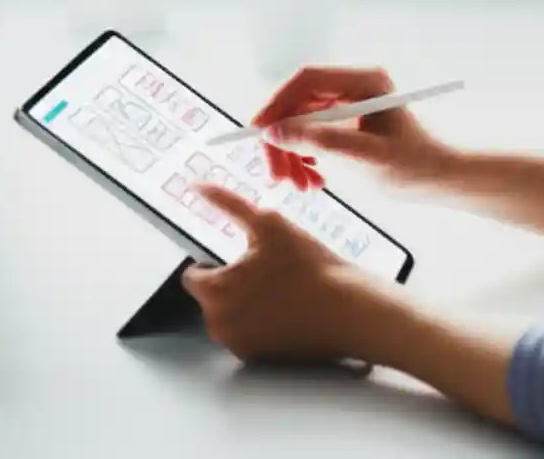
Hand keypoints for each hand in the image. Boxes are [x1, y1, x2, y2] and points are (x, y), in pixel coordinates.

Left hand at [181, 184, 391, 361]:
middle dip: (232, 284)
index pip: (194, 274)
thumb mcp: (269, 224)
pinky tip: (287, 311)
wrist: (349, 310)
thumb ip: (229, 204)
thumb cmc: (309, 265)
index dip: (217, 263)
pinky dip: (259, 323)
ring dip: (244, 303)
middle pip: (212, 296)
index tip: (246, 260)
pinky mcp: (257, 358)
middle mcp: (217, 324)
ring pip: (230, 315)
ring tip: (281, 291)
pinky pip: (247, 333)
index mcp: (213, 292)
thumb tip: (198, 186)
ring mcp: (237, 345)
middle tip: (269, 273)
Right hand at [252, 66, 454, 190]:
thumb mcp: (364, 158)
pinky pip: (312, 136)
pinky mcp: (347, 124)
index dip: (276, 105)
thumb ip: (318, 142)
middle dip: (283, 141)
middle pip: (299, 104)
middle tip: (277, 176)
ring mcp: (349, 104)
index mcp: (365, 81)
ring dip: (292, 155)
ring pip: (301, 123)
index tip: (257, 134)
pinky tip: (314, 182)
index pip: (306, 81)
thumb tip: (272, 133)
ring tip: (300, 186)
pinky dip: (306, 159)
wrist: (443, 181)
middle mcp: (354, 86)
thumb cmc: (415, 166)